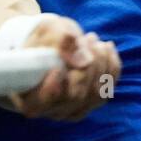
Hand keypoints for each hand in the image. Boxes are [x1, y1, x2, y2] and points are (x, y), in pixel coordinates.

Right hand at [5, 16, 120, 121]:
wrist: (49, 43)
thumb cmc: (43, 38)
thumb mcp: (47, 30)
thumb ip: (60, 40)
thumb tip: (83, 61)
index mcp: (28, 97)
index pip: (45, 101)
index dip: (54, 86)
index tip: (57, 65)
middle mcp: (50, 110)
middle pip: (76, 96)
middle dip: (87, 65)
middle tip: (87, 38)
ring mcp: (71, 110)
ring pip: (95, 95)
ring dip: (101, 64)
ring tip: (93, 39)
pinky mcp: (89, 104)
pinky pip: (107, 91)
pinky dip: (111, 67)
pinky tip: (107, 47)